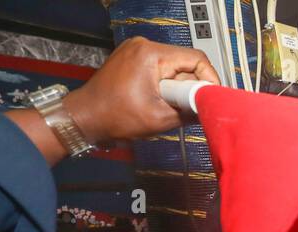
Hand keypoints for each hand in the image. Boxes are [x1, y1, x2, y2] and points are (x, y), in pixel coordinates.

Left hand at [66, 37, 220, 146]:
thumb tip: (207, 107)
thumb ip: (189, 112)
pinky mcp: (132, 59)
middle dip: (190, 86)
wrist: (86, 118)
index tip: (211, 97)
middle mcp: (144, 46)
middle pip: (184, 62)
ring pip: (173, 67)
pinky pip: (160, 69)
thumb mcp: (161, 119)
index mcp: (151, 54)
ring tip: (168, 106)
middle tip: (189, 108)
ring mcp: (137, 50)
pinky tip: (158, 101)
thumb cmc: (114, 117)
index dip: (209, 79)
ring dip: (177, 87)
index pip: (196, 58)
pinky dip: (165, 85)